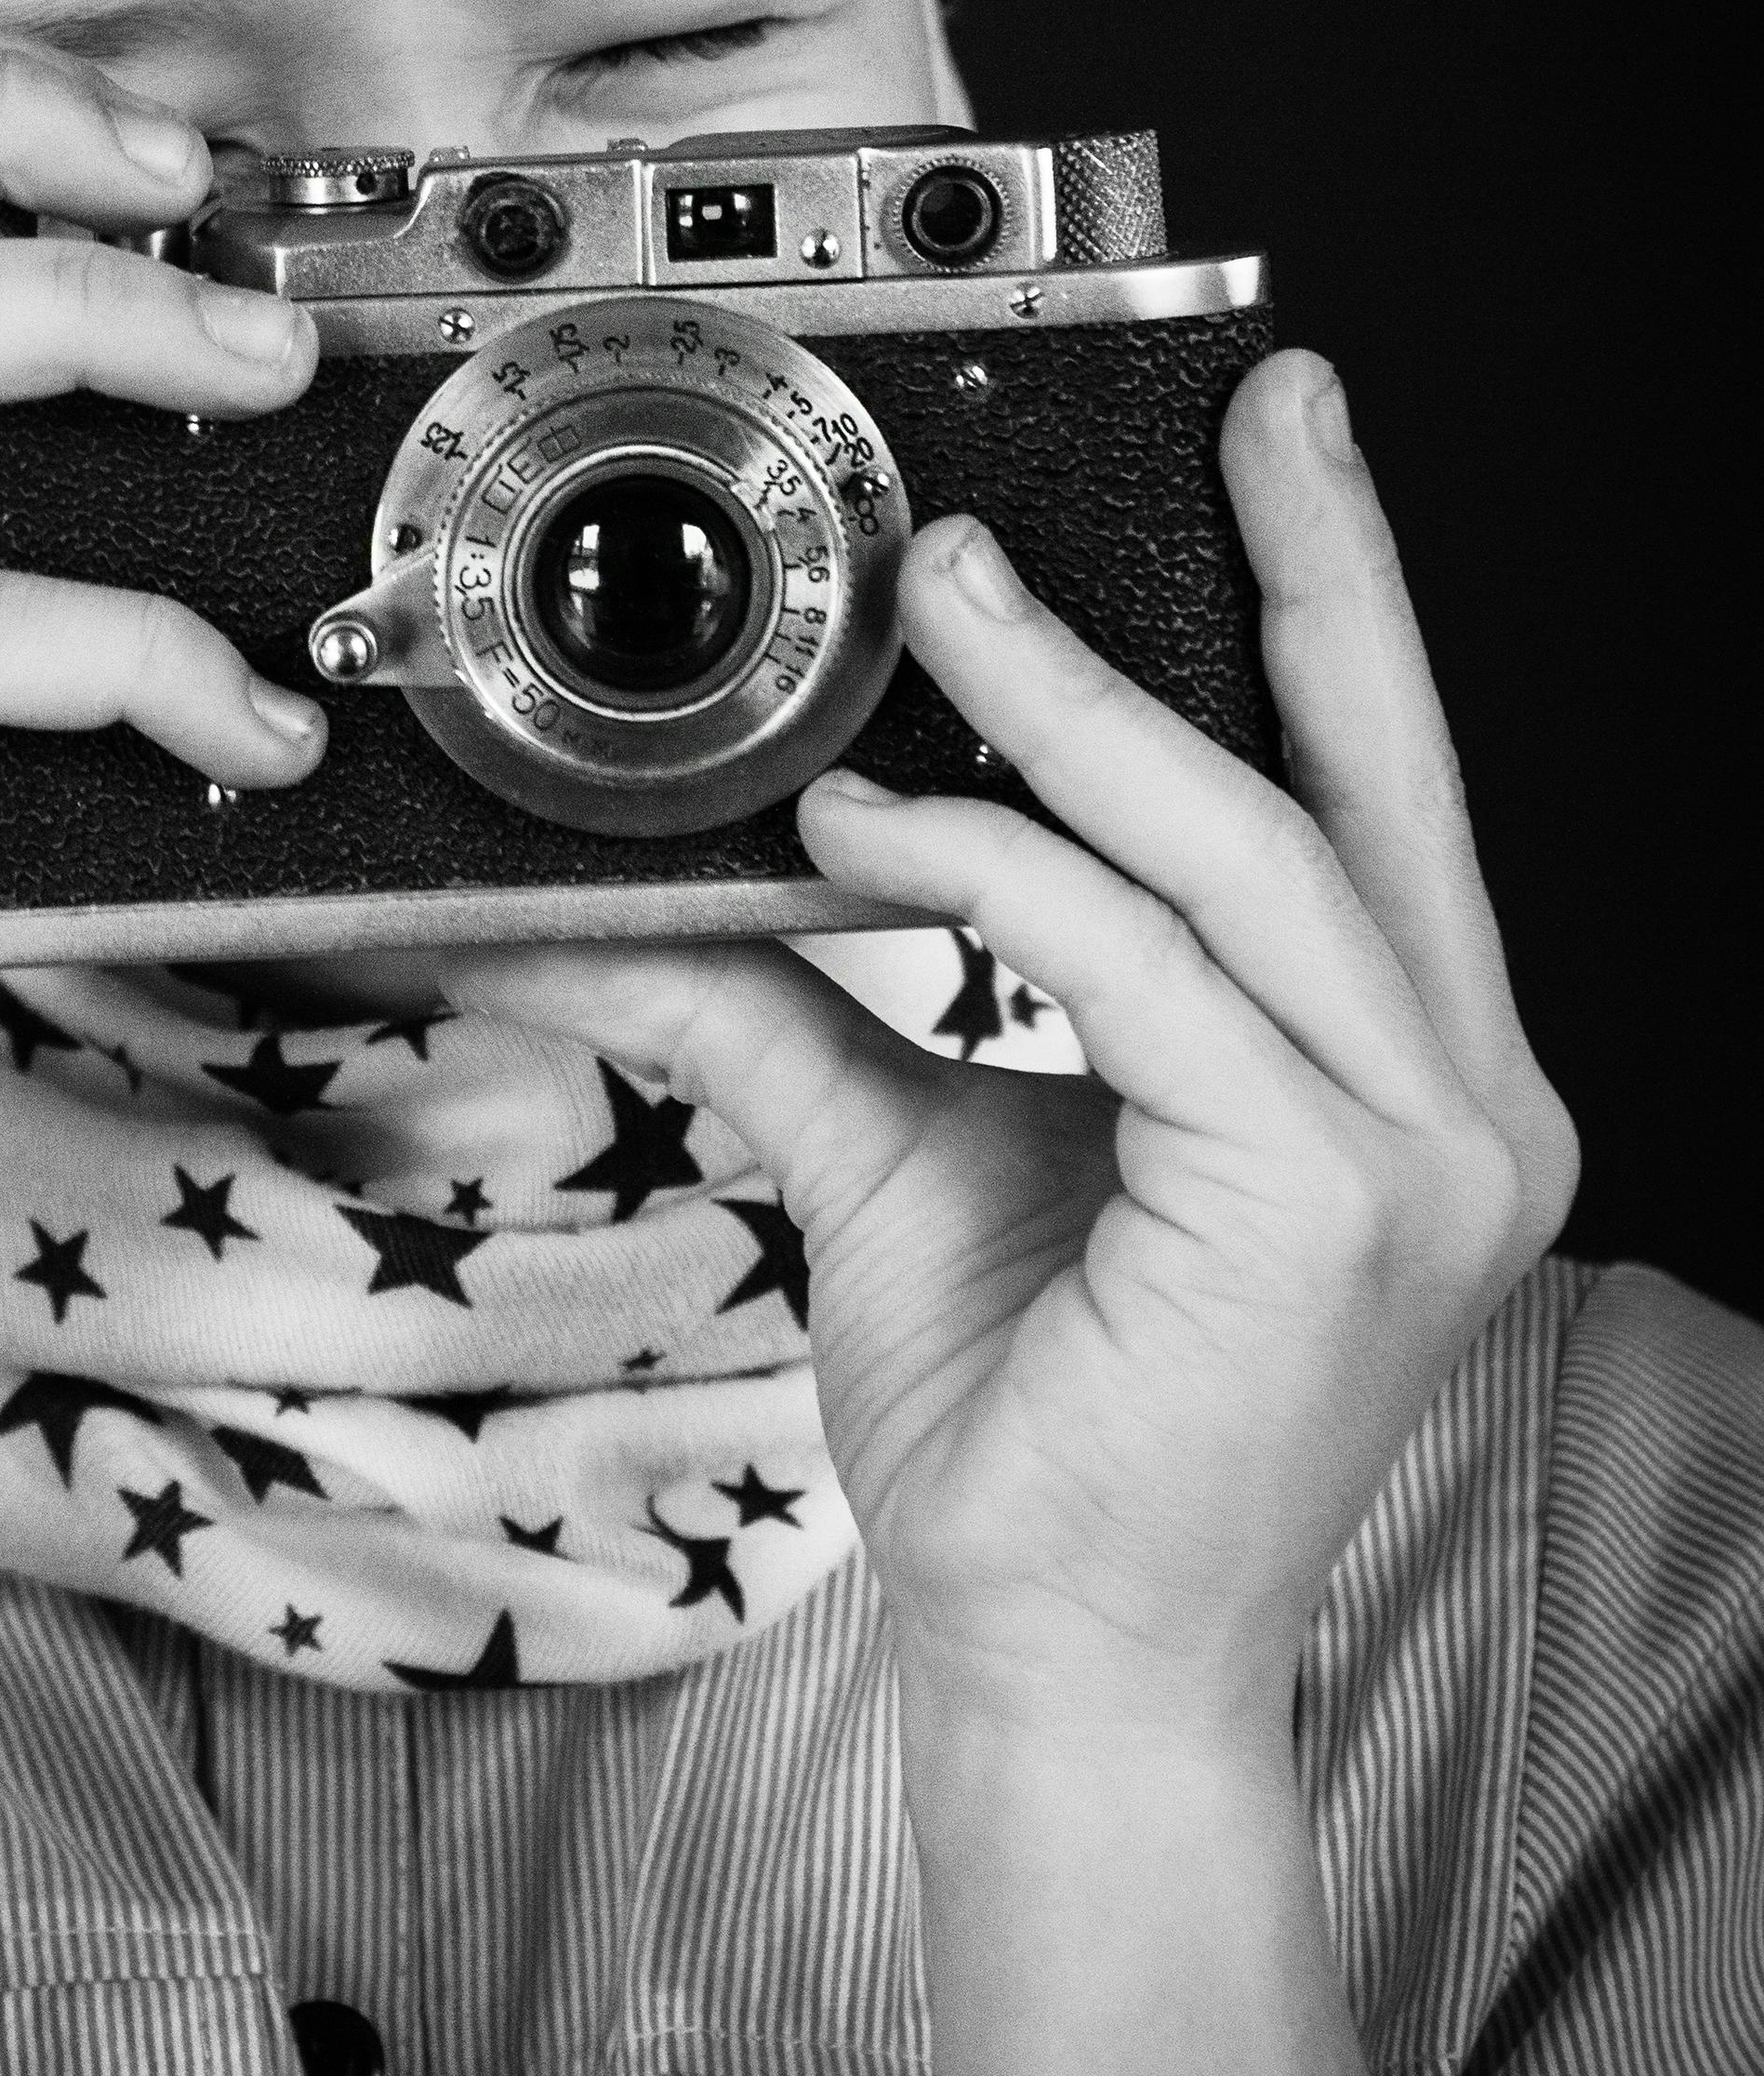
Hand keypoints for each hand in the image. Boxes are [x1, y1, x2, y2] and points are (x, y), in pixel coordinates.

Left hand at [457, 351, 1576, 1756]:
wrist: (1055, 1666)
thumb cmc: (1025, 1427)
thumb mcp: (903, 1152)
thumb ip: (798, 995)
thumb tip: (614, 877)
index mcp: (1402, 1070)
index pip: (1377, 788)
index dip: (1342, 597)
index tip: (1281, 435)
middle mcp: (1460, 1101)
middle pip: (1370, 774)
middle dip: (1300, 570)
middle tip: (1214, 409)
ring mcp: (1421, 1157)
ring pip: (1244, 856)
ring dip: (1072, 718)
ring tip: (937, 607)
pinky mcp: (1333, 1207)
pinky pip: (1151, 975)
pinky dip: (1002, 881)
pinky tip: (873, 834)